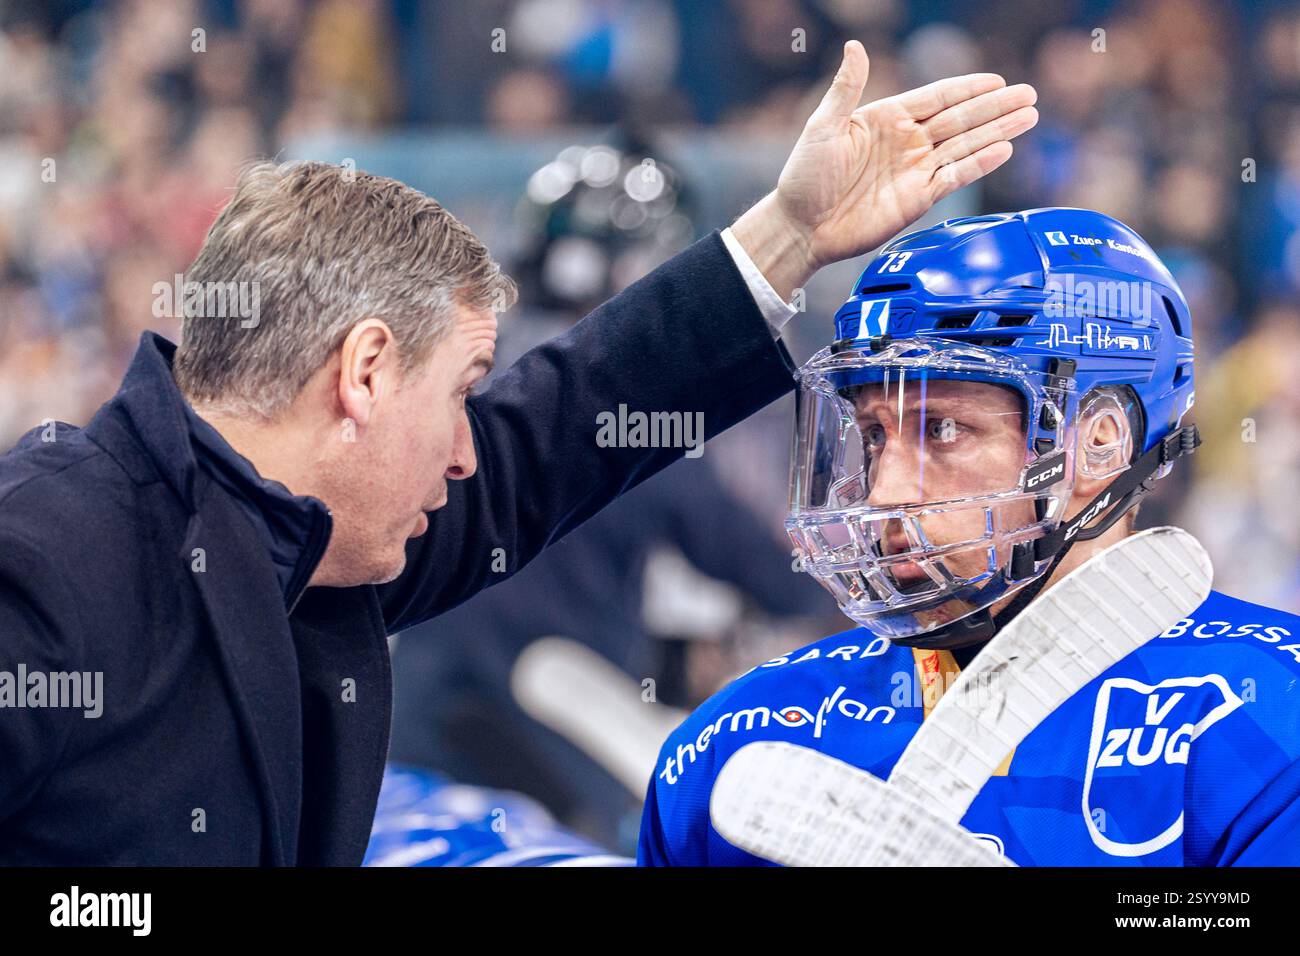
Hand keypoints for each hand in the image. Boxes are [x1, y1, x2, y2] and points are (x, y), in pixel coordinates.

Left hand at [733, 40, 1038, 300]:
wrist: (802, 226)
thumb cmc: (805, 176)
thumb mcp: (823, 127)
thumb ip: (846, 88)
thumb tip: (855, 45)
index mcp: (888, 118)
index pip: (937, 97)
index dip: (968, 88)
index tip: (997, 80)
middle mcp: (908, 142)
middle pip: (960, 119)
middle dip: (994, 107)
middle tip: (1028, 94)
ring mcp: (916, 170)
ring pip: (965, 146)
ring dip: (997, 131)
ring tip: (1028, 116)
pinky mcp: (918, 198)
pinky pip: (955, 177)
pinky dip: (979, 164)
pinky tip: (1003, 150)